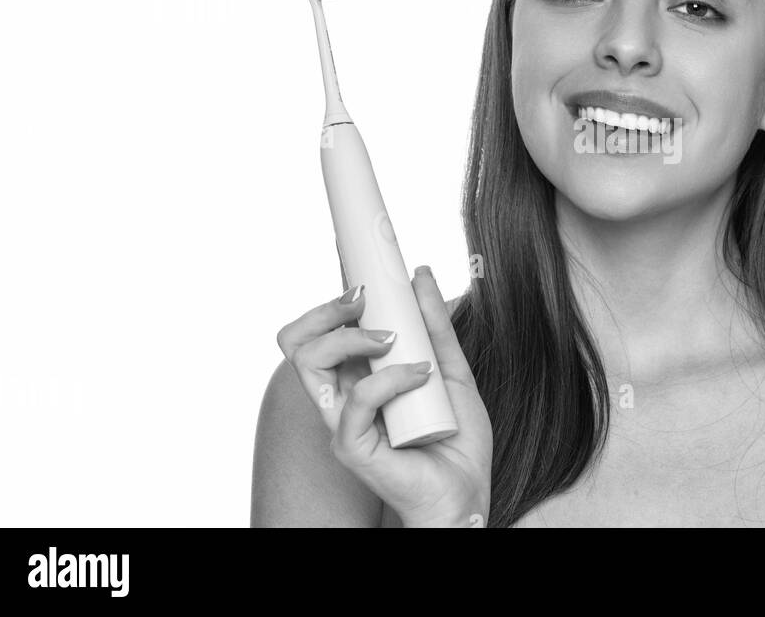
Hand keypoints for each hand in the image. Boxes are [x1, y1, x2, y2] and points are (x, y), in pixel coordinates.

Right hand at [276, 267, 492, 525]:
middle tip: (366, 299)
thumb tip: (421, 273)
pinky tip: (422, 375)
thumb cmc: (454, 439)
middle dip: (327, 310)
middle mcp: (340, 398)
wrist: (467, 492)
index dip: (328, 301)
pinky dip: (389, 378)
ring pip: (309, 364)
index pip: (315, 333)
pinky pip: (354, 401)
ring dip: (351, 337)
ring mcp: (341, 422)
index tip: (364, 278)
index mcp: (356, 379)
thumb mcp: (451, 369)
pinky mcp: (352, 447)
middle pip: (297, 343)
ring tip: (395, 339)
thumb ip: (436, 326)